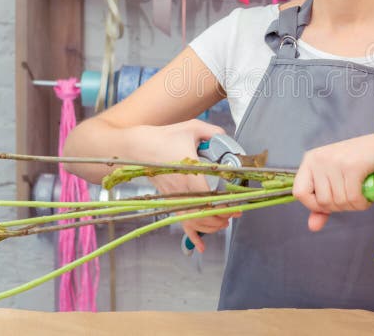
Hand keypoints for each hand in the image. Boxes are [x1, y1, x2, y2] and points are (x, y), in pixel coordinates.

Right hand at [127, 119, 238, 252]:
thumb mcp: (192, 128)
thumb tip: (227, 137)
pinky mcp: (169, 201)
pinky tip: (200, 246)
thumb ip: (213, 132)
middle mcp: (181, 189)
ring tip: (224, 222)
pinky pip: (181, 222)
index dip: (224, 205)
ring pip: (194, 221)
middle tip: (235, 213)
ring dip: (211, 226)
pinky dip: (192, 235)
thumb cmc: (163, 137)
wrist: (136, 147)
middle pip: (203, 213)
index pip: (210, 197)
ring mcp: (174, 197)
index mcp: (189, 173)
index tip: (237, 205)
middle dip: (222, 217)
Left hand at [292, 133, 373, 231]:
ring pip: (339, 202)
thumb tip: (312, 227)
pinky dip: (362, 203)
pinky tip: (367, 198)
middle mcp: (319, 159)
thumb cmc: (358, 161)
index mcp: (310, 160)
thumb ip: (321, 204)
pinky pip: (353, 198)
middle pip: (322, 201)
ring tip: (361, 195)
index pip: (299, 192)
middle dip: (340, 207)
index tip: (329, 203)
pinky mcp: (352, 166)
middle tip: (352, 197)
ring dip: (354, 206)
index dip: (313, 204)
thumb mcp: (335, 179)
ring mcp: (335, 162)